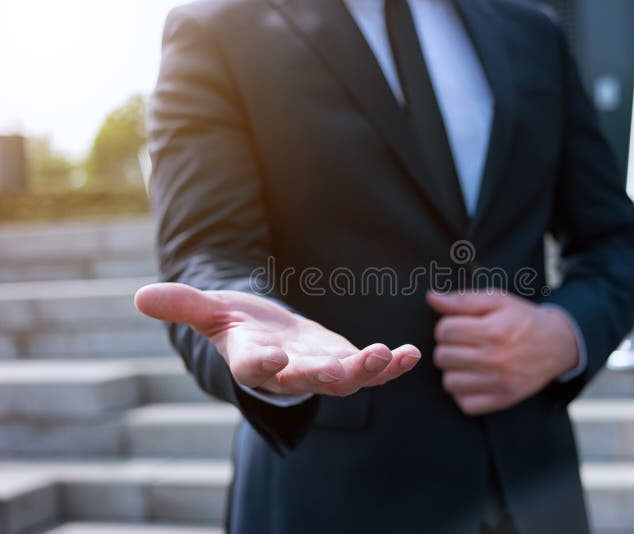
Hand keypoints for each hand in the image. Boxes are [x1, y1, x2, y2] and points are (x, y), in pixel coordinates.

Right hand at [135, 283, 420, 396]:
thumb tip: (139, 297)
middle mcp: (290, 372)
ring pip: (346, 378)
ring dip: (366, 371)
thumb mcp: (211, 311)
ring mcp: (322, 370)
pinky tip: (411, 354)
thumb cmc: (237, 325)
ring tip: (384, 355)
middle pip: (306, 379)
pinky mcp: (346, 362)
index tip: (272, 359)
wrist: (269, 339)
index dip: (263, 365)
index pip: (255, 368)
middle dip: (323, 375)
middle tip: (340, 370)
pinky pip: (372, 369)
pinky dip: (391, 365)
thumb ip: (184, 305)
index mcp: (254, 361)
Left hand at [426, 290, 578, 415]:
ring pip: (449, 382)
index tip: (460, 326)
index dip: (448, 326)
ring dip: (454, 370)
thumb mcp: (497, 300)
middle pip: (443, 357)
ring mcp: (499, 383)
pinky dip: (465, 392)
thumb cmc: (523, 320)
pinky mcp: (502, 400)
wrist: (557, 345)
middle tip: (465, 343)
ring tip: (469, 360)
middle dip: (449, 346)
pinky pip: (465, 403)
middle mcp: (496, 359)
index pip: (444, 331)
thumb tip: (432, 298)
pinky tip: (475, 377)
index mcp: (493, 330)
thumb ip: (463, 300)